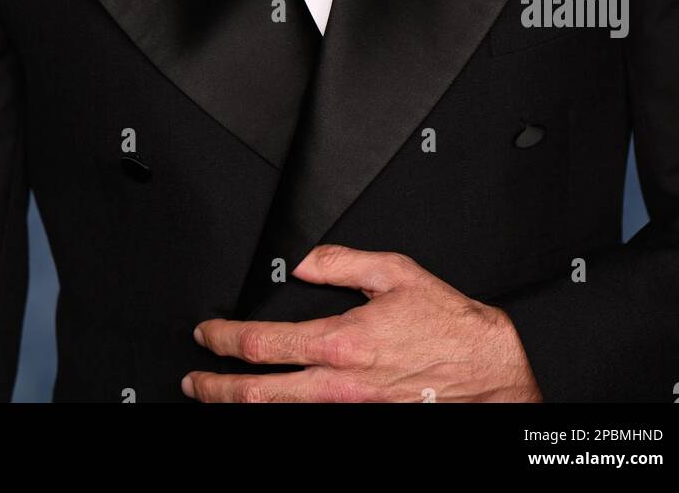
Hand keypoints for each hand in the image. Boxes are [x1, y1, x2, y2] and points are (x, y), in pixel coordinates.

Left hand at [182, 243, 543, 401]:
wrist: (485, 370)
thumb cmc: (446, 323)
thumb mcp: (395, 271)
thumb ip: (339, 261)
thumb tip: (300, 259)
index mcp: (341, 341)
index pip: (262, 344)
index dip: (223, 339)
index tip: (206, 333)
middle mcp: (338, 383)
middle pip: (257, 394)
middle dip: (216, 388)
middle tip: (193, 380)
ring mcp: (348, 408)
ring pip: (279, 414)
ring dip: (240, 406)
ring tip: (216, 396)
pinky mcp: (362, 418)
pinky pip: (310, 419)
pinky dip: (280, 412)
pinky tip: (268, 404)